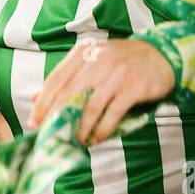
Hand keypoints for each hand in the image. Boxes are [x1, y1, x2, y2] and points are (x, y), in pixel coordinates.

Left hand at [30, 39, 174, 145]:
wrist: (160, 54)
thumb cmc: (120, 61)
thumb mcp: (92, 62)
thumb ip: (65, 78)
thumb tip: (35, 97)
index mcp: (82, 52)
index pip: (55, 79)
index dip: (42, 103)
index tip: (34, 122)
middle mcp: (97, 60)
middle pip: (68, 93)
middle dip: (57, 118)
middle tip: (52, 136)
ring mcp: (116, 73)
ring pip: (90, 106)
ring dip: (81, 128)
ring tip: (77, 141)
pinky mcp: (133, 87)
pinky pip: (112, 113)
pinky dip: (102, 129)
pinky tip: (97, 138)